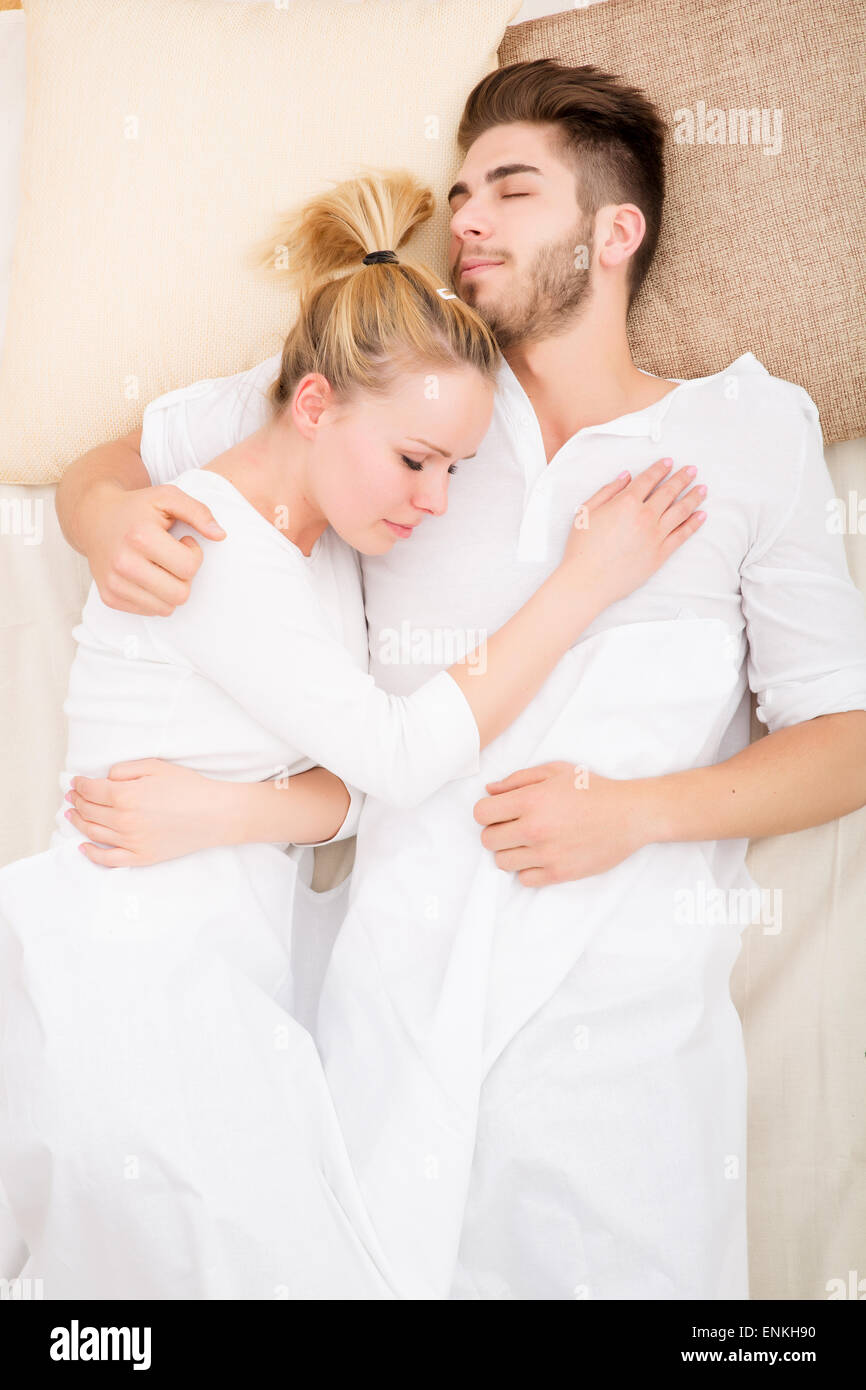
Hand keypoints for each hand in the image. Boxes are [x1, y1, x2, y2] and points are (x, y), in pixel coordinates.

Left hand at [65, 759, 240, 866]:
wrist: (216, 814)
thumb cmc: (189, 787)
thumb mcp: (156, 767)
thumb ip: (125, 770)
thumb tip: (105, 779)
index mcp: (125, 796)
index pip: (90, 791)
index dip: (79, 785)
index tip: (76, 783)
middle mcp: (124, 820)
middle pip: (89, 811)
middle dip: (77, 802)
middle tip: (72, 797)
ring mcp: (132, 841)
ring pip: (94, 832)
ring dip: (79, 822)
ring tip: (72, 815)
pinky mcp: (142, 857)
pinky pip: (108, 859)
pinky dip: (91, 853)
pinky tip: (83, 846)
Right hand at [86, 483, 225, 615]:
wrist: (95, 517)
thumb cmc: (137, 508)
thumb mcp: (168, 497)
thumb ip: (198, 512)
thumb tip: (220, 535)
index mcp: (140, 536)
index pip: (189, 567)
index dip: (193, 554)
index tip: (182, 542)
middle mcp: (123, 563)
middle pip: (180, 594)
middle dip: (184, 577)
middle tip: (173, 558)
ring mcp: (114, 583)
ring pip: (166, 608)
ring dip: (171, 590)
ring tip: (161, 566)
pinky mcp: (109, 597)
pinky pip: (149, 612)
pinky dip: (155, 597)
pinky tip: (147, 576)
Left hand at [472, 760, 655, 884]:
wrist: (630, 815)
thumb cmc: (593, 789)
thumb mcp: (556, 770)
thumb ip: (518, 779)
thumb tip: (490, 791)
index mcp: (530, 800)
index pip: (481, 814)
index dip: (487, 811)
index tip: (500, 811)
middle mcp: (534, 829)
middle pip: (487, 840)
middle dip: (496, 831)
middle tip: (514, 826)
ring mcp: (546, 855)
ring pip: (502, 862)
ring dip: (510, 852)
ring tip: (528, 842)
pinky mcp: (559, 873)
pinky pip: (524, 879)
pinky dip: (528, 869)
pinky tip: (541, 855)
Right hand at [561, 458, 705, 607]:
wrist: (588, 580)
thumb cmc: (583, 548)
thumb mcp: (587, 511)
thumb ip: (608, 490)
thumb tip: (626, 476)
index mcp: (626, 503)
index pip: (649, 479)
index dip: (660, 469)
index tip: (669, 462)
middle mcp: (645, 516)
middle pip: (669, 492)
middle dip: (682, 478)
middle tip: (692, 470)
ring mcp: (655, 536)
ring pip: (681, 511)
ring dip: (693, 497)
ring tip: (702, 489)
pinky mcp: (661, 554)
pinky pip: (682, 535)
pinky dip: (694, 524)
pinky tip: (701, 515)